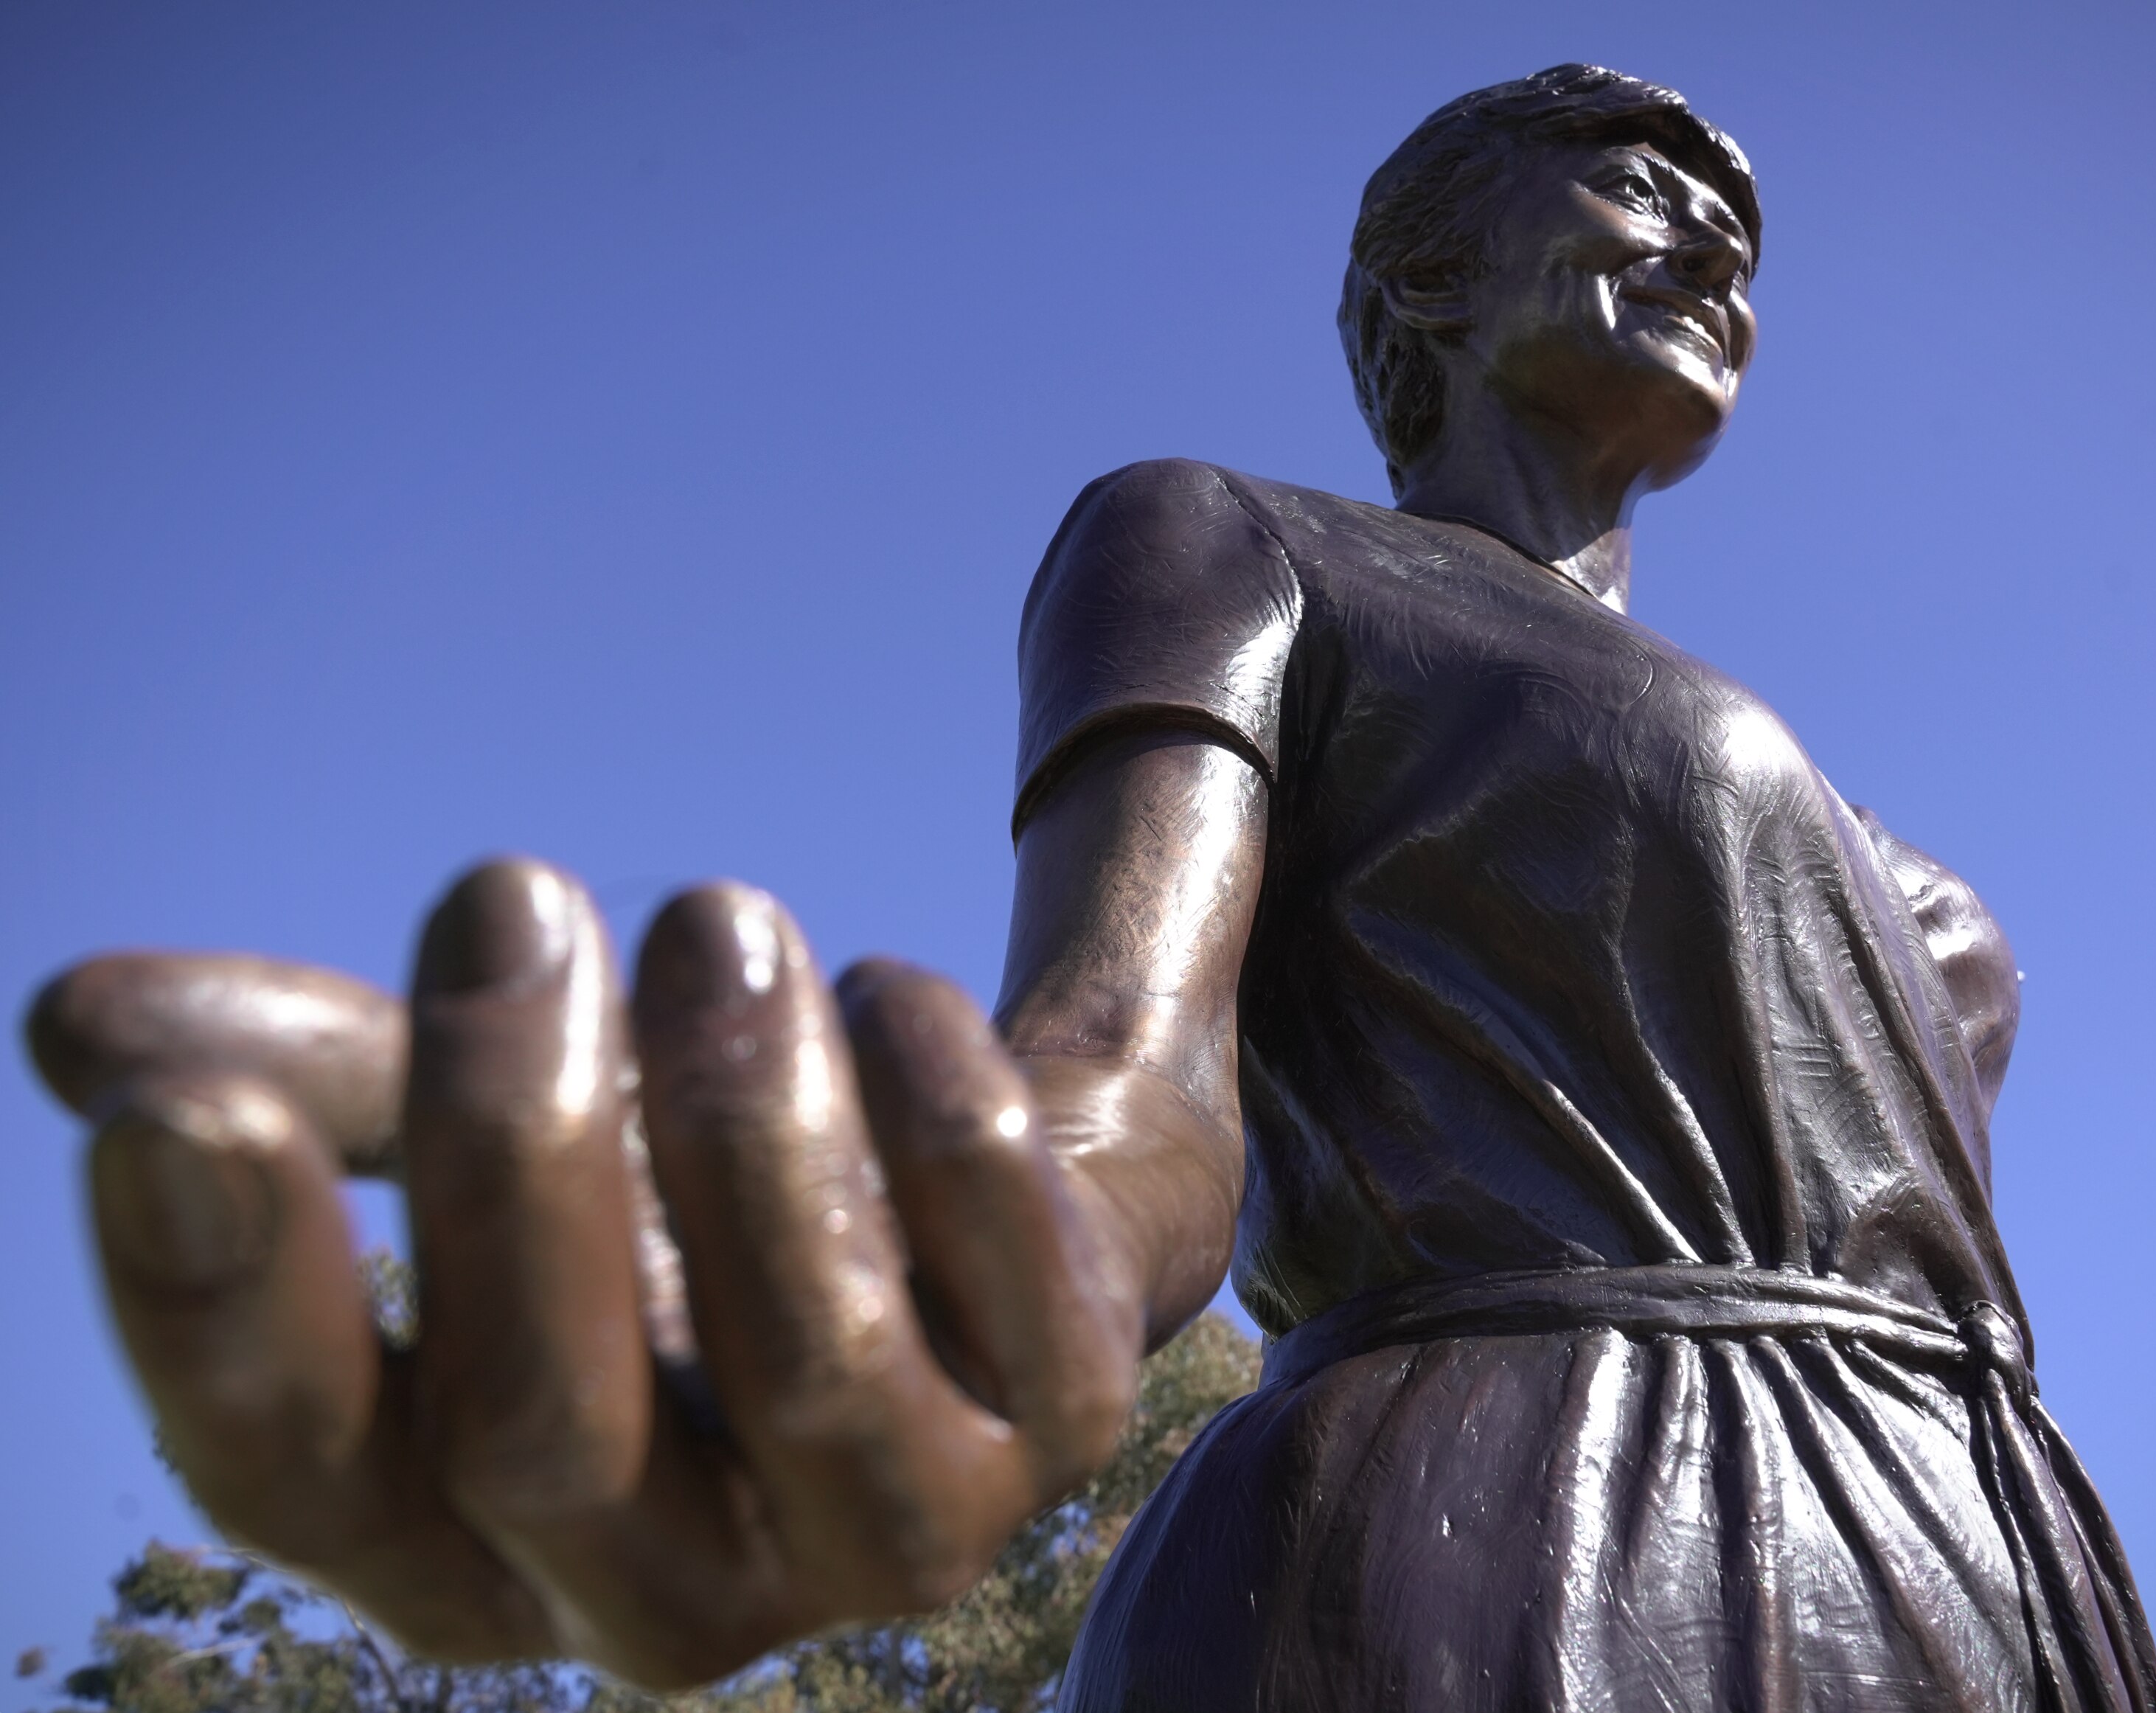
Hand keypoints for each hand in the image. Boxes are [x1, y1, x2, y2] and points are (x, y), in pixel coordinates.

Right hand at [24, 859, 1141, 1687]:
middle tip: (508, 893)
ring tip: (717, 916)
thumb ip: (328, 1086)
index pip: (298, 1481)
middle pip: (541, 1430)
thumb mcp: (509, 1132)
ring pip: (810, 1365)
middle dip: (510, 1144)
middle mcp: (667, 1589)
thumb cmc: (692, 1178)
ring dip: (746, 1113)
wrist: (985, 1185)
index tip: (178, 1108)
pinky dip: (941, 1104)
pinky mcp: (1067, 1429)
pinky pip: (1007, 1270)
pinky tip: (889, 993)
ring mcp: (887, 1534)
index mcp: (468, 1537)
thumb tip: (81, 1025)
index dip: (220, 1317)